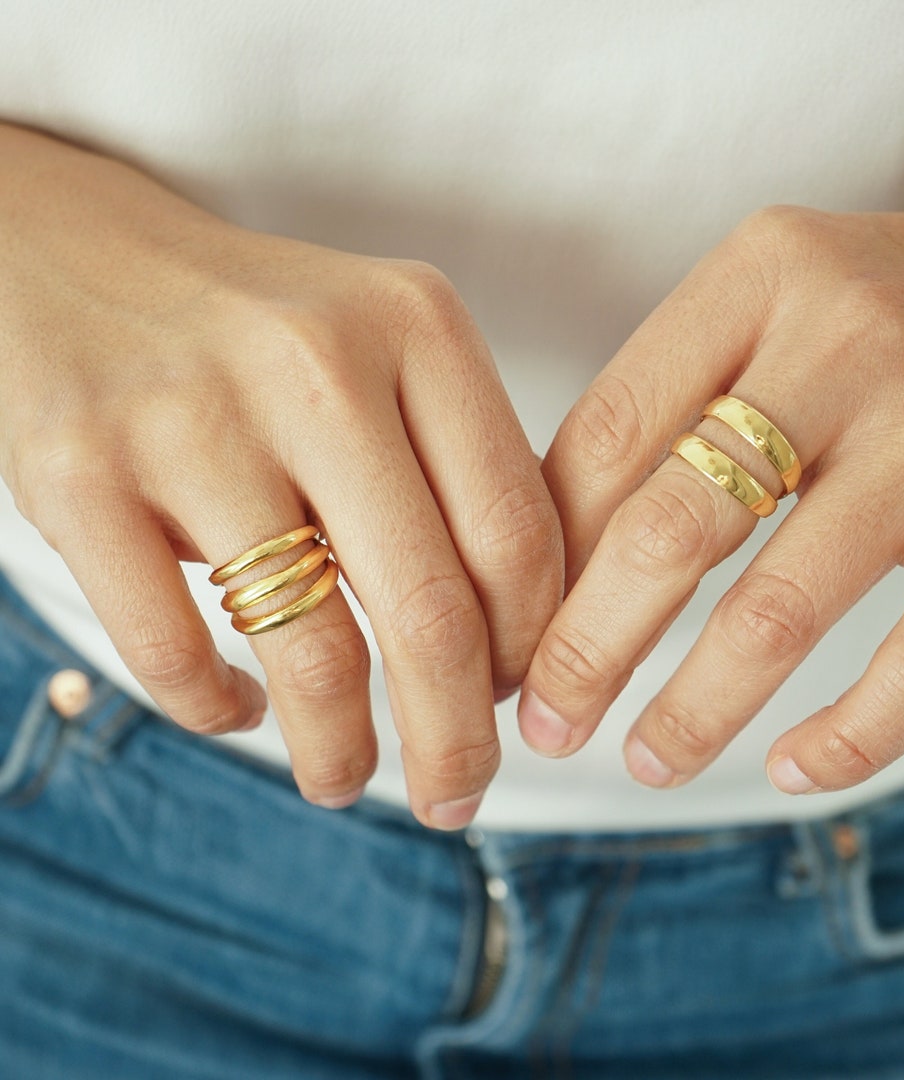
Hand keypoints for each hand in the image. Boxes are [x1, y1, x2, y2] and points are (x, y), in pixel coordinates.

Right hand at [0, 124, 562, 827]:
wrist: (66, 252)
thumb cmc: (258, 332)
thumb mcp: (383, 348)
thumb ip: (457, 466)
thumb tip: (514, 641)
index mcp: (417, 328)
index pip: (519, 535)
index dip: (530, 646)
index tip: (512, 697)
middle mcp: (317, 362)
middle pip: (434, 613)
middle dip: (458, 739)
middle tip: (457, 792)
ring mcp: (192, 417)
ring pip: (313, 653)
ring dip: (342, 750)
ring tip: (346, 779)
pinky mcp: (77, 471)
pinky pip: (176, 654)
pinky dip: (220, 712)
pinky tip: (240, 711)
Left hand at [520, 152, 903, 794]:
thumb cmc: (884, 315)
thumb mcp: (769, 308)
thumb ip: (670, 401)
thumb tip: (556, 558)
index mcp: (760, 276)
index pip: (608, 433)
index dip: (543, 552)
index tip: (513, 629)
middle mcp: (849, 342)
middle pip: (673, 527)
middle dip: (589, 648)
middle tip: (548, 720)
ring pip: (781, 610)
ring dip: (695, 710)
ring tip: (646, 761)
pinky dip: (849, 735)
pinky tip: (792, 768)